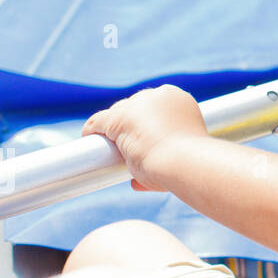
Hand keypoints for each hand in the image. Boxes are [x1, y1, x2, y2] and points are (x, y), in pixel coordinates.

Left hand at [82, 85, 208, 191]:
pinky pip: (98, 121)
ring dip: (112, 129)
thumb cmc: (187, 164)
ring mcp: (137, 104)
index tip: (144, 136)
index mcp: (178, 99)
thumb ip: (159, 158)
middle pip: (134, 106)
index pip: (154, 105)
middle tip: (127, 144)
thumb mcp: (179, 153)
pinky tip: (89, 139)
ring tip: (108, 146)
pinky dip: (92, 130)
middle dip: (130, 123)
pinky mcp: (117, 118)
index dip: (147, 121)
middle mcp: (158, 95)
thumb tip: (136, 181)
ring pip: (116, 113)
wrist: (183, 161)